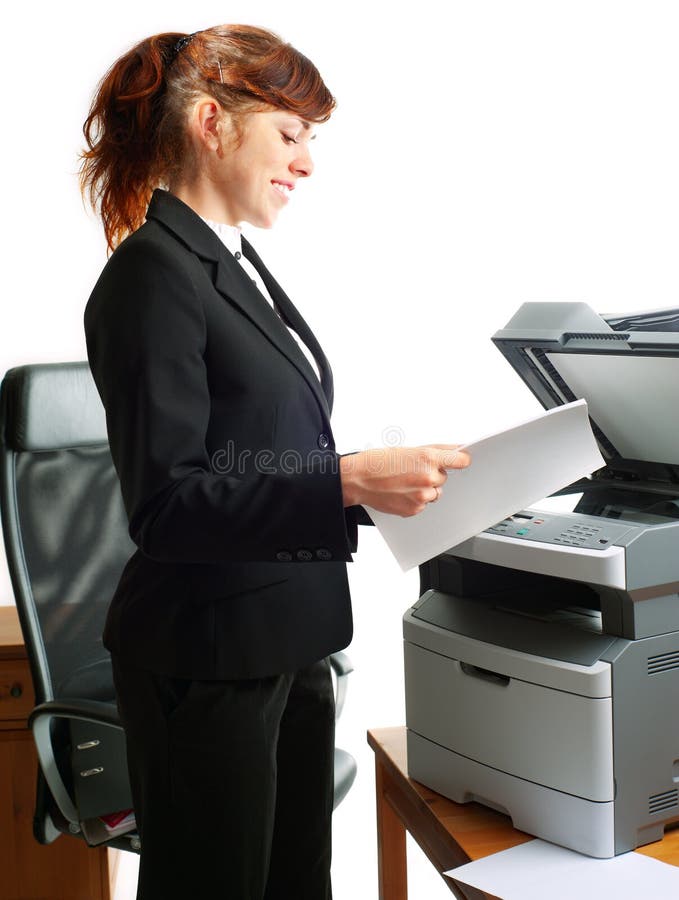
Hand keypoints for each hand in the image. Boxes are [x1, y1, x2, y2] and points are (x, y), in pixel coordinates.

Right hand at [339, 444, 470, 516]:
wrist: (358, 479)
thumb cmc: (379, 462)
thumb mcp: (409, 449)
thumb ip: (436, 450)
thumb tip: (456, 450)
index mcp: (428, 458)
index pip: (461, 460)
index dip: (461, 460)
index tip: (461, 461)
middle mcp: (428, 477)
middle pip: (443, 477)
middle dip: (432, 474)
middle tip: (412, 471)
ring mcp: (422, 495)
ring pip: (435, 492)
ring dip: (425, 488)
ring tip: (404, 482)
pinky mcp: (415, 508)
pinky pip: (424, 504)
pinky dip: (415, 499)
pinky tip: (401, 492)